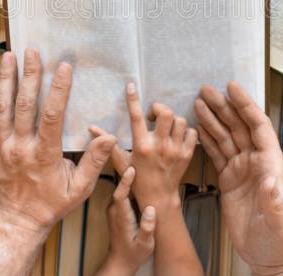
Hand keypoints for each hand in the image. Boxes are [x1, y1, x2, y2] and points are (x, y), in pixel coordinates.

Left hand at [0, 50, 116, 237]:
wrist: (14, 223)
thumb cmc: (49, 205)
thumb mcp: (78, 189)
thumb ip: (94, 162)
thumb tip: (108, 137)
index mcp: (43, 155)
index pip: (52, 116)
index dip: (58, 89)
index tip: (63, 67)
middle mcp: (20, 148)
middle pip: (24, 105)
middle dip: (28, 75)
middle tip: (32, 51)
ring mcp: (2, 147)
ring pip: (3, 107)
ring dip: (6, 80)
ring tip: (9, 56)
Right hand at [93, 83, 202, 275]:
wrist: (159, 197)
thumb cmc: (137, 178)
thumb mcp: (121, 161)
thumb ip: (107, 144)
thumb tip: (91, 128)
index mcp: (141, 145)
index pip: (136, 116)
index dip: (133, 98)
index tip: (131, 86)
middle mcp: (159, 146)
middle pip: (165, 113)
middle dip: (159, 109)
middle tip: (153, 117)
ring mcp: (175, 150)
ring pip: (179, 120)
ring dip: (172, 121)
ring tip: (165, 129)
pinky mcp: (187, 154)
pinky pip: (192, 131)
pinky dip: (186, 131)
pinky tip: (177, 136)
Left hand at [96, 167, 155, 275]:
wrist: (121, 261)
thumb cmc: (134, 254)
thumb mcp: (145, 244)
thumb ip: (147, 228)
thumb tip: (151, 210)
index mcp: (121, 217)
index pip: (120, 195)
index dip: (125, 181)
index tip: (132, 169)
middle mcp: (114, 210)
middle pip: (120, 187)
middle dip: (130, 174)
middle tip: (142, 160)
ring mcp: (114, 209)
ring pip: (121, 188)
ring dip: (131, 178)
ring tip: (143, 165)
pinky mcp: (116, 208)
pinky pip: (123, 192)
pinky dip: (131, 185)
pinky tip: (141, 179)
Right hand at [194, 82, 282, 275]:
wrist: (267, 254)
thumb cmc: (276, 239)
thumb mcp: (277, 222)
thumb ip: (274, 201)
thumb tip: (271, 179)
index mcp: (270, 163)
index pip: (258, 126)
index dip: (246, 105)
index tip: (231, 88)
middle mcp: (256, 161)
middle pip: (239, 126)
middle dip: (223, 106)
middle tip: (205, 89)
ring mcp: (242, 169)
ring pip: (226, 136)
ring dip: (212, 119)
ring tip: (197, 103)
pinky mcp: (230, 179)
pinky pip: (217, 153)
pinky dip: (207, 139)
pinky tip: (197, 128)